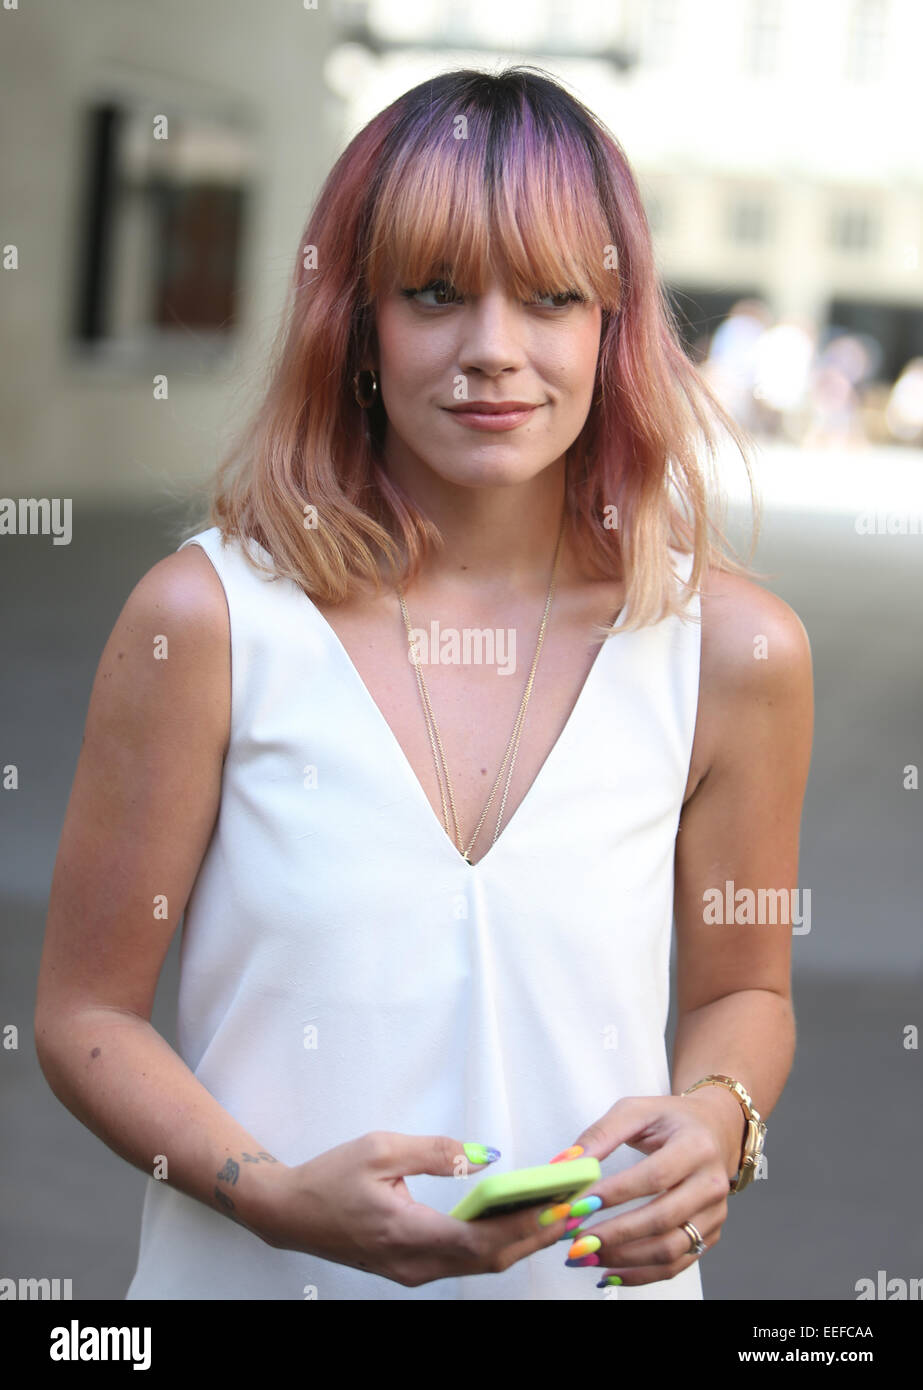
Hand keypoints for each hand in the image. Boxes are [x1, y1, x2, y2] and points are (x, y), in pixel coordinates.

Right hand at [253, 1130, 572, 1287]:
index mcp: (405, 1234)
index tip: (563, 1207)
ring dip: (522, 1240)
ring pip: (481, 1264)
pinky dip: (497, 1242)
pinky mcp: (412, 1267)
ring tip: (561, 1210)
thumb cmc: (330, 1177)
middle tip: (580, 1208)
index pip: (481, 1240)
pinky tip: (519, 1219)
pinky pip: (465, 1260)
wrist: (288, 1212)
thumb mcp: (380, 1148)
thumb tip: (486, 1157)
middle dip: (539, 1234)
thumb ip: (436, 1152)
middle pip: (491, 1260)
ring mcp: (413, 1272)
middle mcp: (414, 1264)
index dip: (527, 1226)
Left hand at [546, 1092, 743, 1286]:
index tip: (578, 1206)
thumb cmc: (671, 1120)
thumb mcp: (636, 1111)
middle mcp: (711, 1183)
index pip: (654, 1176)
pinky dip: (641, 1274)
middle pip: (662, 1219)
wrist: (716, 1130)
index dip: (614, 1194)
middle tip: (576, 1242)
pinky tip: (610, 1271)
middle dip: (614, 1235)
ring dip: (624, 1258)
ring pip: (670, 1249)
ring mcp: (714, 1213)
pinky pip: (676, 1263)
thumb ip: (600, 1134)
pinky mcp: (710, 1234)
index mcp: (696, 1146)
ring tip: (586, 1256)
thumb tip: (565, 1165)